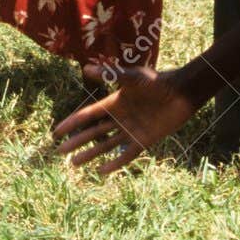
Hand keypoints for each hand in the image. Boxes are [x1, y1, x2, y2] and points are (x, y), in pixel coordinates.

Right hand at [53, 63, 199, 173]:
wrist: (182, 92)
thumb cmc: (157, 81)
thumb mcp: (132, 77)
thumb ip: (110, 75)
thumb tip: (86, 69)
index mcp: (114, 102)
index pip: (88, 115)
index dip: (72, 123)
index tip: (57, 132)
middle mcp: (120, 118)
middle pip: (93, 132)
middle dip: (76, 142)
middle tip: (60, 152)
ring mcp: (132, 130)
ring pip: (106, 145)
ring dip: (90, 154)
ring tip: (75, 164)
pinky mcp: (145, 140)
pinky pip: (126, 154)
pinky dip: (114, 163)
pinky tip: (102, 171)